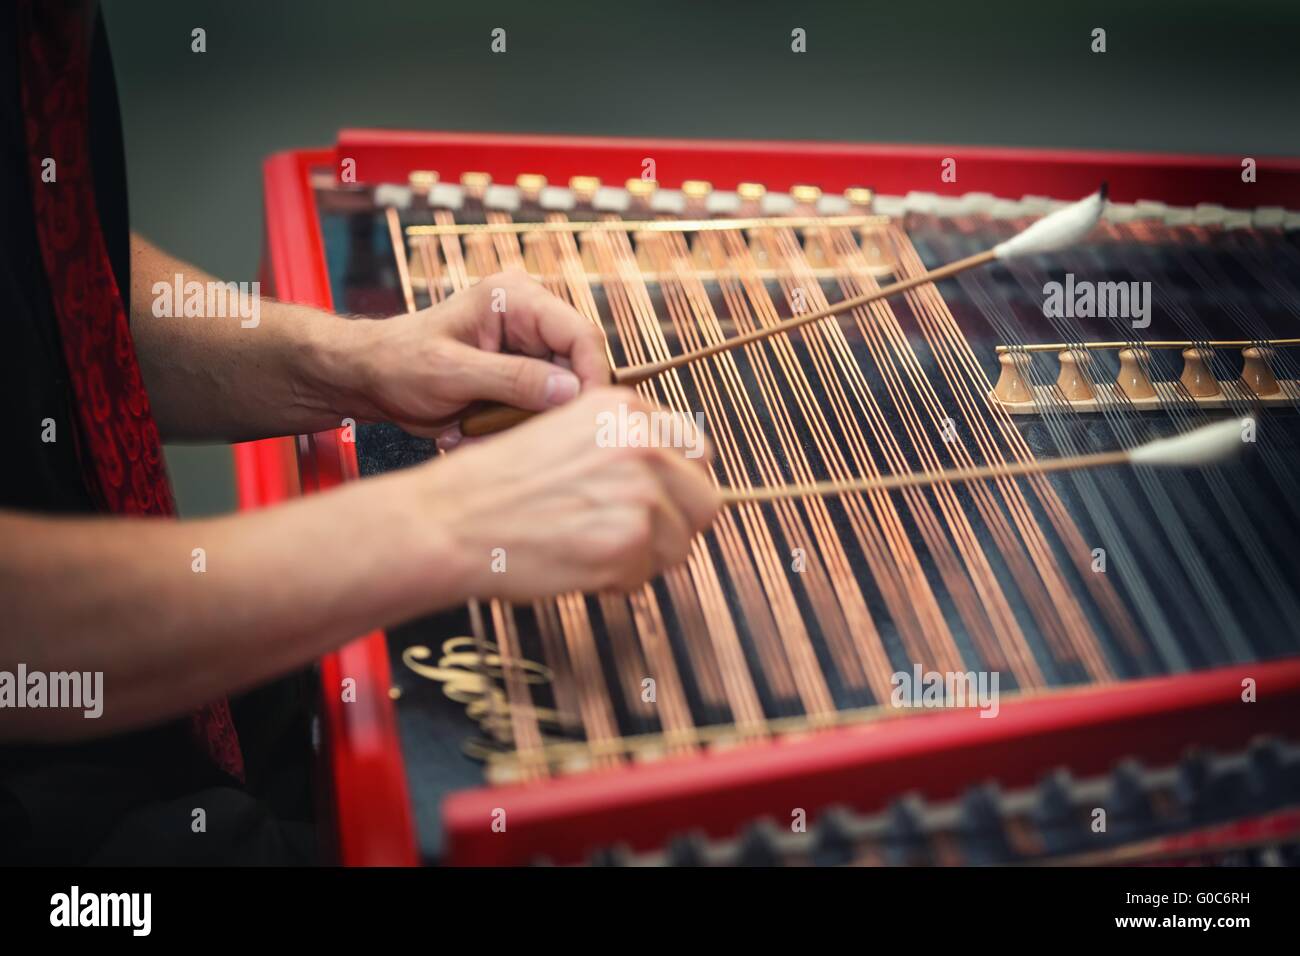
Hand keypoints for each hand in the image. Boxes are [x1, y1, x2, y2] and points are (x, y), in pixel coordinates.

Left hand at [342, 269, 609, 446]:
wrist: (370, 377)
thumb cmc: (399, 361)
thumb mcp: (451, 372)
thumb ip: (513, 379)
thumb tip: (571, 390)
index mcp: (517, 299)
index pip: (581, 335)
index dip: (593, 377)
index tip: (587, 420)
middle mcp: (530, 320)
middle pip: (577, 369)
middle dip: (550, 410)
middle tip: (514, 436)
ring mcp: (527, 350)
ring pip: (559, 397)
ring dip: (526, 424)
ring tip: (478, 432)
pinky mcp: (520, 378)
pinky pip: (538, 410)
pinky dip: (512, 429)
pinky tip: (475, 431)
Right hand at [412, 387, 720, 599]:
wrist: (450, 520)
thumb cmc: (494, 485)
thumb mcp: (564, 433)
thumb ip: (621, 447)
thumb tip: (670, 478)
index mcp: (625, 409)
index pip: (695, 450)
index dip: (676, 484)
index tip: (656, 501)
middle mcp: (642, 443)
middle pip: (704, 498)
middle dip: (675, 523)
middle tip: (631, 536)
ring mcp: (641, 492)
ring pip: (681, 543)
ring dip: (644, 555)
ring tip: (590, 547)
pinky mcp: (631, 541)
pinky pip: (649, 575)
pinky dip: (618, 580)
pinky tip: (578, 563)